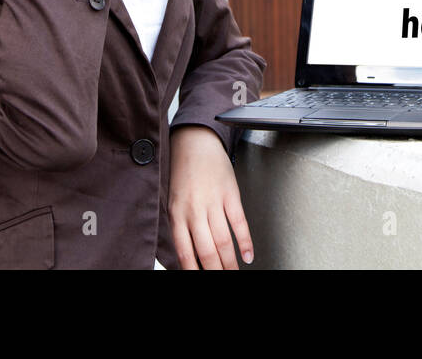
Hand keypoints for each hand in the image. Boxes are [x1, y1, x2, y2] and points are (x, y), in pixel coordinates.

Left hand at [168, 125, 253, 268]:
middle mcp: (193, 209)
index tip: (200, 280)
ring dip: (230, 263)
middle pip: (206, 251)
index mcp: (176, 213)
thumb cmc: (183, 171)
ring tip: (234, 273)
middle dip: (216, 272)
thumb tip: (187, 257)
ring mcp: (213, 201)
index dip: (193, 271)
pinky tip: (248, 255)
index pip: (185, 252)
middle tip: (222, 280)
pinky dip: (245, 242)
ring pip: (223, 241)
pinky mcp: (230, 193)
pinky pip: (239, 222)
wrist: (195, 140)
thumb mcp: (173, 200)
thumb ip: (179, 226)